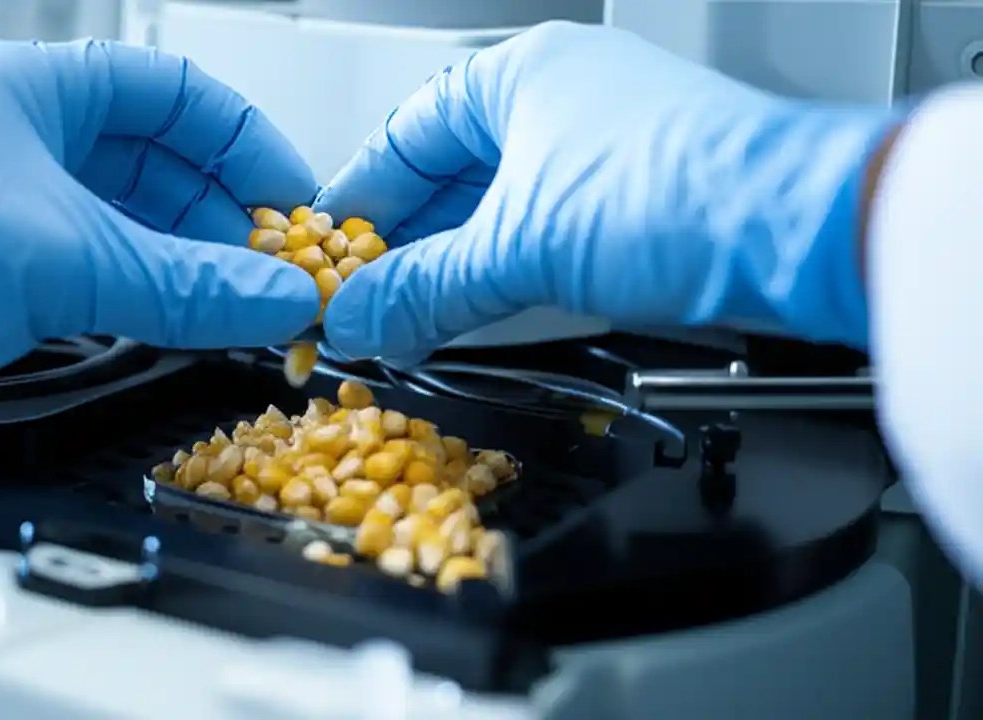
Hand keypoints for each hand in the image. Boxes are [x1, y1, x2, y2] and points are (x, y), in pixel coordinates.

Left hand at [0, 40, 318, 447]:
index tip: (291, 199)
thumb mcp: (63, 261)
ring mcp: (15, 195)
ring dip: (188, 254)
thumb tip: (275, 297)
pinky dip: (147, 284)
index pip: (177, 94)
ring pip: (133, 213)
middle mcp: (29, 132)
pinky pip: (101, 257)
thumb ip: (184, 284)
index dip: (246, 144)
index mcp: (38, 88)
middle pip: (162, 156)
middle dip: (224, 210)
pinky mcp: (2, 255)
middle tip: (272, 264)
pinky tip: (180, 315)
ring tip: (237, 299)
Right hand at [315, 22, 901, 361]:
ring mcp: (601, 148)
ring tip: (410, 314)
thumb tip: (359, 318)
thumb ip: (425, 289)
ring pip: (497, 207)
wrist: (797, 233)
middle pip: (450, 174)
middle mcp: (562, 100)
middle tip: (365, 298)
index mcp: (524, 75)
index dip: (360, 198)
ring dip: (452, 264)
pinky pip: (540, 232)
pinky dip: (502, 272)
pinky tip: (478, 310)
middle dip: (405, 243)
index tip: (329, 251)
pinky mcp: (633, 201)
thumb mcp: (520, 247)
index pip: (407, 134)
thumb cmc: (682, 194)